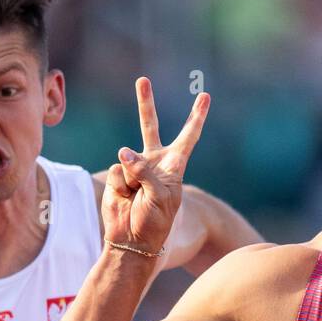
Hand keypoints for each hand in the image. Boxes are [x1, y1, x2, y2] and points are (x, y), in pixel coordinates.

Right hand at [102, 77, 209, 255]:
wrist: (131, 239)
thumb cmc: (154, 223)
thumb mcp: (159, 198)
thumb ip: (144, 172)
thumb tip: (123, 153)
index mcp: (173, 168)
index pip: (188, 138)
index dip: (196, 118)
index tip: (205, 97)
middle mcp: (154, 163)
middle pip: (150, 127)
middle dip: (145, 104)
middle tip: (142, 81)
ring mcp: (133, 168)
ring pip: (128, 156)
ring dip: (131, 177)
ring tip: (136, 198)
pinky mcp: (116, 174)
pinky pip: (116, 171)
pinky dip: (119, 185)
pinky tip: (124, 198)